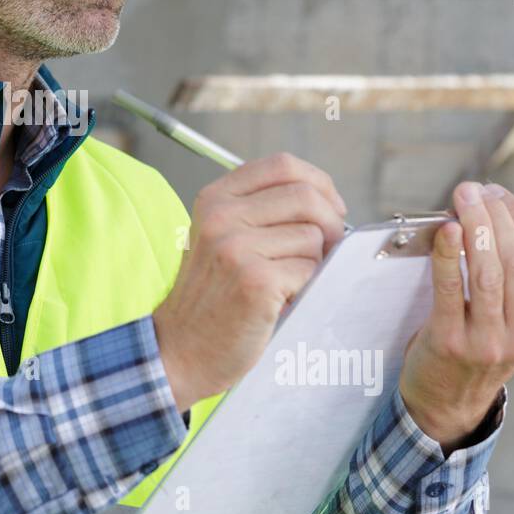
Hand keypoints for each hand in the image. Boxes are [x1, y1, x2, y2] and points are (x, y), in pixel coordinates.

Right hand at [154, 152, 347, 412]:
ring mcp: (236, 247)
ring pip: (312, 237)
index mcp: (215, 198)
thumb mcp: (222, 237)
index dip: (318, 183)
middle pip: (306, 197)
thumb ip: (262, 210)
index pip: (282, 165)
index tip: (330, 207)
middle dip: (331, 223)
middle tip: (328, 249)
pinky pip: (310, 270)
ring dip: (312, 263)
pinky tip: (280, 301)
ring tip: (285, 283)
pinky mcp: (255, 280)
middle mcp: (222, 216)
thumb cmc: (214, 295)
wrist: (183, 348)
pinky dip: (305, 289)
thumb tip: (328, 202)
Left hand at [399, 182, 513, 453]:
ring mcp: (489, 342)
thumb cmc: (480, 341)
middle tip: (476, 189)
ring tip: (462, 198)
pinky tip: (445, 229)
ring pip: (489, 274)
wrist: (447, 399)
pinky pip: (450, 290)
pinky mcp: (451, 343)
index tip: (500, 192)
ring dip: (475, 227)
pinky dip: (449, 255)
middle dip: (497, 216)